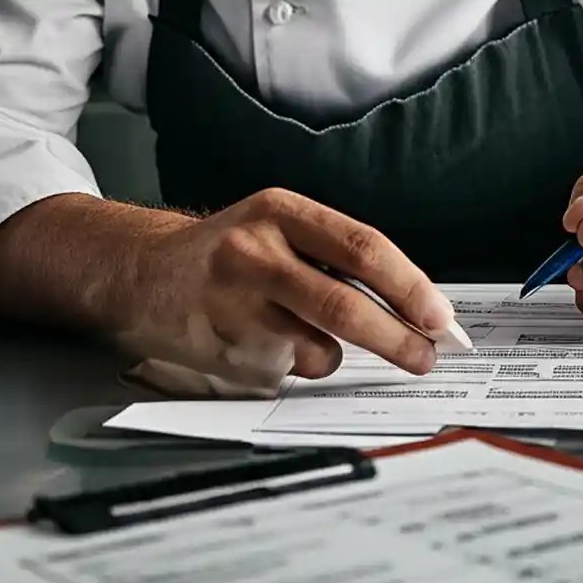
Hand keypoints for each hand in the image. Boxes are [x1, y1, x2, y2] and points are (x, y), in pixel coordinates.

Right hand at [116, 188, 451, 390]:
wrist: (142, 275)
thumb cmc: (231, 256)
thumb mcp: (279, 229)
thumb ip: (339, 258)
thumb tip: (417, 307)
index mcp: (279, 211)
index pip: (362, 248)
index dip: (409, 286)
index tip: (439, 316)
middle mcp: (253, 253)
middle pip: (344, 305)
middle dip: (397, 338)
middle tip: (425, 357)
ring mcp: (234, 305)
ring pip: (320, 348)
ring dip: (336, 356)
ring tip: (318, 341)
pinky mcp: (224, 350)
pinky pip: (288, 371)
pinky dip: (297, 366)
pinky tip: (266, 344)